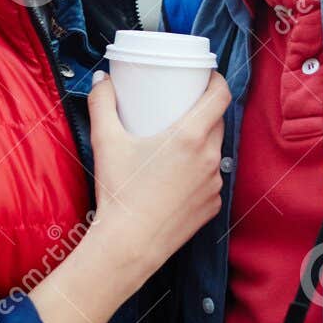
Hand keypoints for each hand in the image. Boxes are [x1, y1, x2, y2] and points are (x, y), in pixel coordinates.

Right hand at [24, 71, 229, 322]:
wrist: (128, 245)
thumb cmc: (120, 192)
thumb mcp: (105, 140)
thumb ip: (102, 103)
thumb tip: (102, 79)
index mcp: (191, 136)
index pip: (221, 96)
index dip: (217, 81)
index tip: (207, 76)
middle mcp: (210, 158)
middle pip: (218, 122)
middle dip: (205, 110)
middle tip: (184, 106)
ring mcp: (214, 184)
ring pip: (215, 151)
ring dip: (203, 142)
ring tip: (180, 140)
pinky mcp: (212, 206)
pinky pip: (211, 179)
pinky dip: (199, 172)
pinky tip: (181, 175)